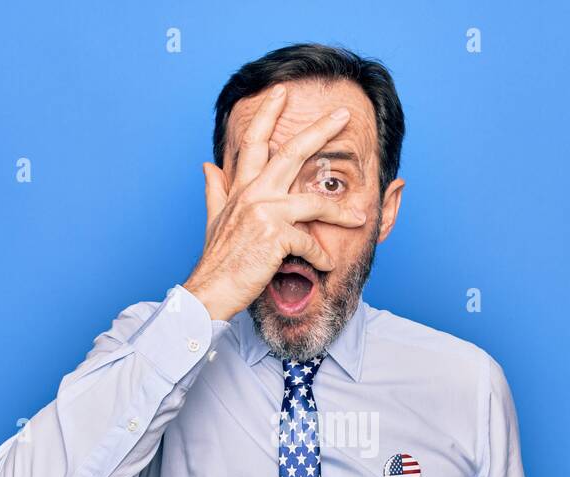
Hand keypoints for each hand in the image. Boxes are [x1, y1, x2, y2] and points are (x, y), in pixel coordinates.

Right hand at [182, 84, 369, 322]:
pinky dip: (320, 256)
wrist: (210, 290)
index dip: (267, 114)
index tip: (282, 91)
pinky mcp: (276, 236)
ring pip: (314, 202)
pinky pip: (310, 242)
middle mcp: (254, 194)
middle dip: (320, 130)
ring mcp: (265, 213)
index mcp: (242, 188)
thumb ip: (215, 190)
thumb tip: (208, 164)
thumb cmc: (217, 260)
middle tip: (344, 114)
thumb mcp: (214, 219)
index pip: (255, 142)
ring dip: (342, 212)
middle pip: (292, 152)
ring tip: (361, 218)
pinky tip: (325, 265)